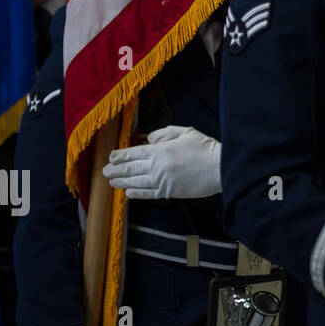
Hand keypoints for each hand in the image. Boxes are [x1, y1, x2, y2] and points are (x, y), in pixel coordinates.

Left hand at [103, 125, 221, 199]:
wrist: (220, 168)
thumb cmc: (205, 148)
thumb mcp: (185, 132)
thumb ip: (165, 133)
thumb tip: (148, 138)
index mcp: (160, 150)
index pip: (134, 153)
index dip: (120, 156)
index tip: (111, 156)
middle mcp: (157, 166)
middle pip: (130, 169)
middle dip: (115, 170)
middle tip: (104, 171)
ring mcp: (162, 181)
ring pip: (135, 182)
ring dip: (121, 182)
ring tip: (111, 182)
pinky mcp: (169, 192)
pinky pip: (147, 193)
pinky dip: (136, 193)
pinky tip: (128, 192)